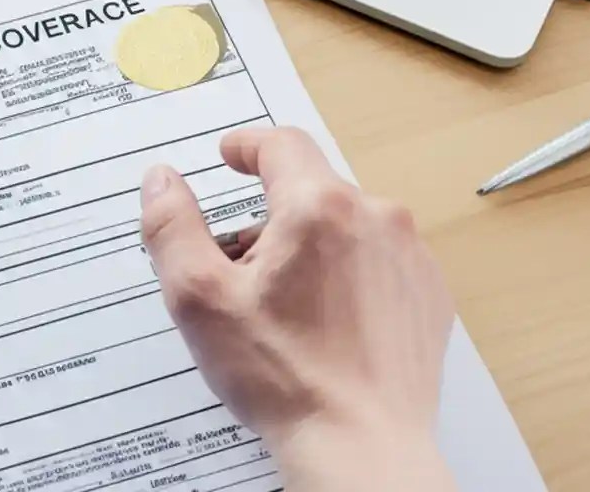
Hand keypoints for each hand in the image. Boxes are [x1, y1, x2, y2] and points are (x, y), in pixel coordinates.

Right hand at [140, 127, 456, 491]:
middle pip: (310, 191)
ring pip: (346, 227)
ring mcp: (409, 256)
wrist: (361, 444)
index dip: (247, 146)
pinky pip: (379, 262)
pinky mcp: (428, 294)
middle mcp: (375, 218)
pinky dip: (348, 276)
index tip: (232, 155)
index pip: (281, 145)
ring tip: (284, 310)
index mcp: (318, 208)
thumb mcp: (200, 298)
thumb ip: (172, 227)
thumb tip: (161, 181)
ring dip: (311, 248)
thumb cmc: (286, 378)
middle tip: (242, 271)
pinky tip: (325, 324)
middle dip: (270, 219)